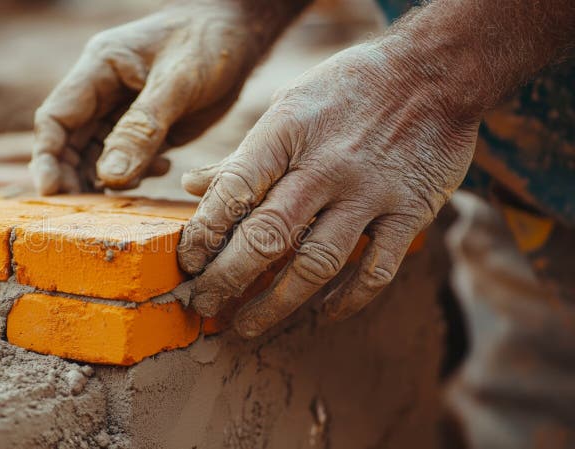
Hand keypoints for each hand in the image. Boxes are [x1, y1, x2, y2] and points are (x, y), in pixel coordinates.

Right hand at [30, 1, 271, 193]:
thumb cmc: (208, 41)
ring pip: (99, 155)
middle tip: (87, 209)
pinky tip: (166, 166)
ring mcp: (124, 111)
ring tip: (132, 190)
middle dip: (74, 177)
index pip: (56, 117)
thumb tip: (108, 176)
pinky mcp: (148, 127)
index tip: (50, 193)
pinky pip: (130, 158)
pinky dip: (139, 171)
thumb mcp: (177, 83)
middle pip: (70, 143)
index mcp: (99, 69)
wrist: (239, 31)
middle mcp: (104, 92)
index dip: (47, 157)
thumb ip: (142, 128)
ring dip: (109, 179)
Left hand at [178, 42, 478, 337]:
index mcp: (286, 133)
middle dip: (227, 279)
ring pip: (316, 264)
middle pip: (267, 236)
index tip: (186, 263)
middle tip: (202, 304)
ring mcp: (368, 192)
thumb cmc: (346, 89)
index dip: (204, 233)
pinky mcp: (408, 212)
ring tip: (246, 325)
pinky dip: (347, 300)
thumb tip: (194, 185)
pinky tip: (323, 313)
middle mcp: (324, 167)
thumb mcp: (287, 105)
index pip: (233, 191)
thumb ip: (244, 154)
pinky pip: (375, 270)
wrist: (434, 71)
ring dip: (276, 303)